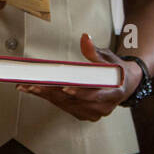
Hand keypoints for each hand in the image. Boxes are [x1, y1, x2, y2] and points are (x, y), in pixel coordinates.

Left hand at [16, 33, 141, 122]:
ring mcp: (93, 113)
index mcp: (114, 93)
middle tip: (34, 84)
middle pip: (74, 100)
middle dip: (52, 92)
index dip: (79, 92)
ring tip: (29, 86)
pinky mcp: (83, 114)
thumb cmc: (117, 71)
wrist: (124, 86)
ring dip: (46, 95)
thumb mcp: (109, 58)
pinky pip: (64, 107)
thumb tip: (85, 38)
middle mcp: (103, 107)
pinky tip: (37, 91)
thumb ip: (95, 51)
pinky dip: (50, 98)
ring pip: (66, 105)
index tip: (65, 87)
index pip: (94, 95)